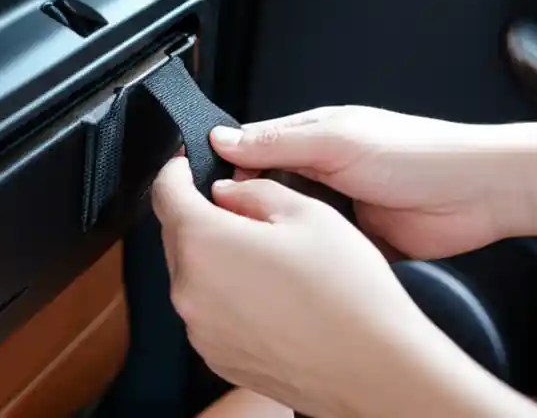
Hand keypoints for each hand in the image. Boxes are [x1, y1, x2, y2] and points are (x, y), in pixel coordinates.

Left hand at [151, 157, 425, 416]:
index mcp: (204, 243)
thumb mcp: (308, 213)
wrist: (372, 369)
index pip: (165, 192)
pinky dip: (227, 296)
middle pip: (176, 234)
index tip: (187, 165)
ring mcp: (200, 329)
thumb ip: (254, 192)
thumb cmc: (347, 292)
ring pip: (193, 274)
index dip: (176, 170)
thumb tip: (226, 192)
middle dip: (202, 215)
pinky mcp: (217, 356)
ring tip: (270, 261)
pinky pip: (209, 311)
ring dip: (216, 258)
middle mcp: (189, 289)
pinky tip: (272, 296)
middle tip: (248, 212)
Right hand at [210, 107, 526, 259]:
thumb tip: (224, 138)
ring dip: (280, 235)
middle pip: (268, 192)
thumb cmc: (419, 154)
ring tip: (257, 252)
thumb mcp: (337, 142)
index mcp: (314, 138)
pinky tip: (293, 270)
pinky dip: (310, 258)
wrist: (477, 195)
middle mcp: (323, 171)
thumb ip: (279, 143)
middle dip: (248, 208)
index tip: (204, 192)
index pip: (254, 150)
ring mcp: (341, 208)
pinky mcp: (359, 243)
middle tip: (229, 227)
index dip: (227, 169)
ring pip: (292, 225)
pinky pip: (322, 251)